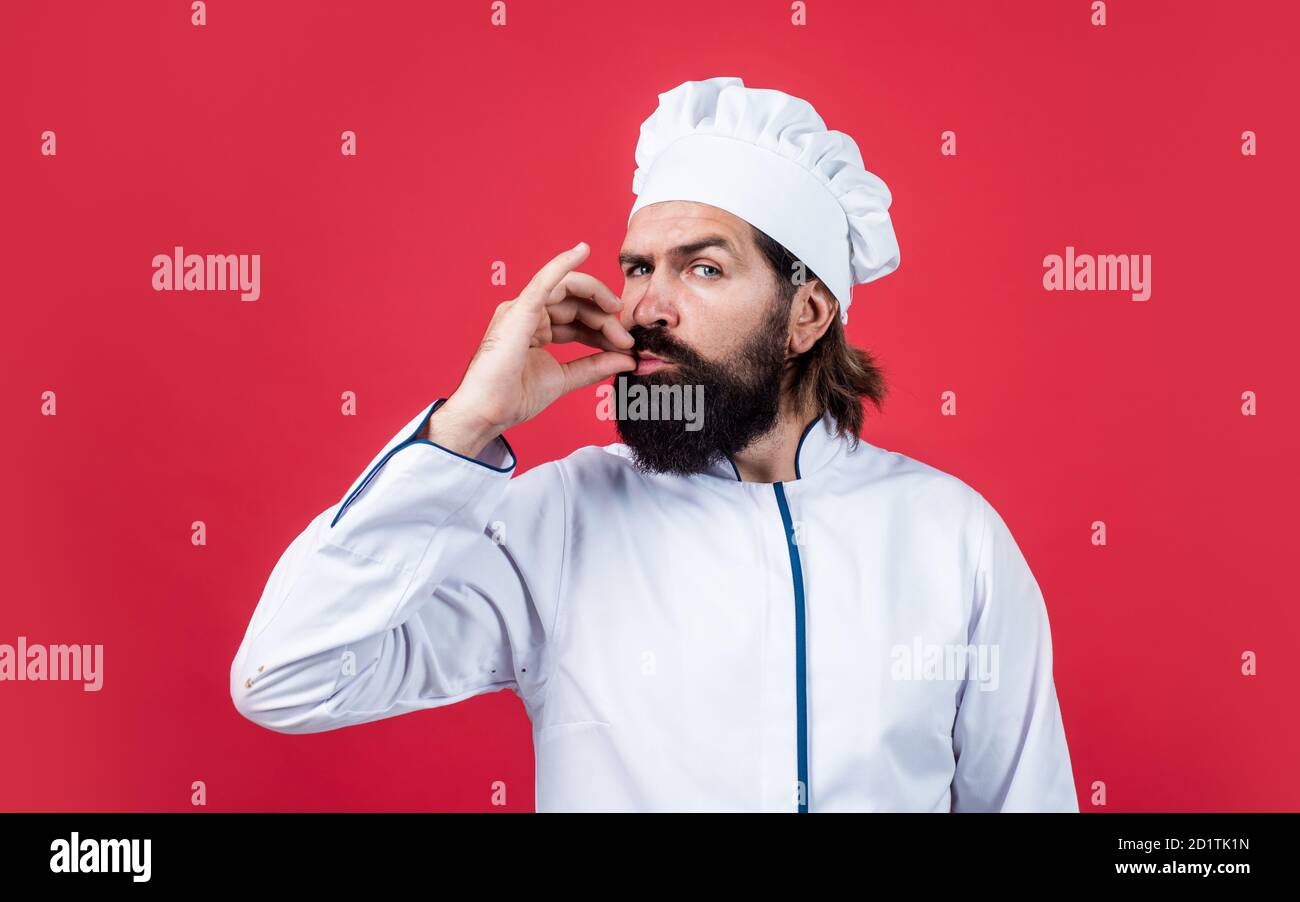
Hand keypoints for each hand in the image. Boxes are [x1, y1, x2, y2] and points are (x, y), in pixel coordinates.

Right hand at [428, 242, 636, 455]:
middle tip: (626, 338)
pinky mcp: (519, 310)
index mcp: (535, 328)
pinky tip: (582, 250)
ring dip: (597, 298)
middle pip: (576, 303)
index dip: (604, 329)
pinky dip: (563, 264)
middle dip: (605, 318)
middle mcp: (528, 314)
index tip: (625, 346)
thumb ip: (594, 366)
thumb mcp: (564, 378)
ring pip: (568, 290)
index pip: (578, 319)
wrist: (488, 412)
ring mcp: (522, 309)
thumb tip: (627, 360)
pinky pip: (544, 281)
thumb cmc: (513, 397)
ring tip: (617, 315)